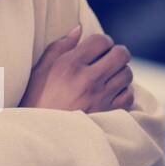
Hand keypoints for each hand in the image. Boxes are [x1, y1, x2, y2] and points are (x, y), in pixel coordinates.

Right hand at [20, 24, 134, 112]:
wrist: (40, 135)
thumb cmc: (36, 100)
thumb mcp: (40, 70)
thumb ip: (60, 47)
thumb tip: (79, 30)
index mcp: (70, 65)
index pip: (101, 41)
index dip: (102, 41)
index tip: (98, 47)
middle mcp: (88, 79)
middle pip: (121, 55)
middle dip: (117, 52)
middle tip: (109, 58)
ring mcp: (101, 98)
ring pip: (127, 74)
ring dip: (120, 72)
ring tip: (109, 76)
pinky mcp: (109, 114)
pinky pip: (128, 95)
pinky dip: (123, 91)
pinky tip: (111, 92)